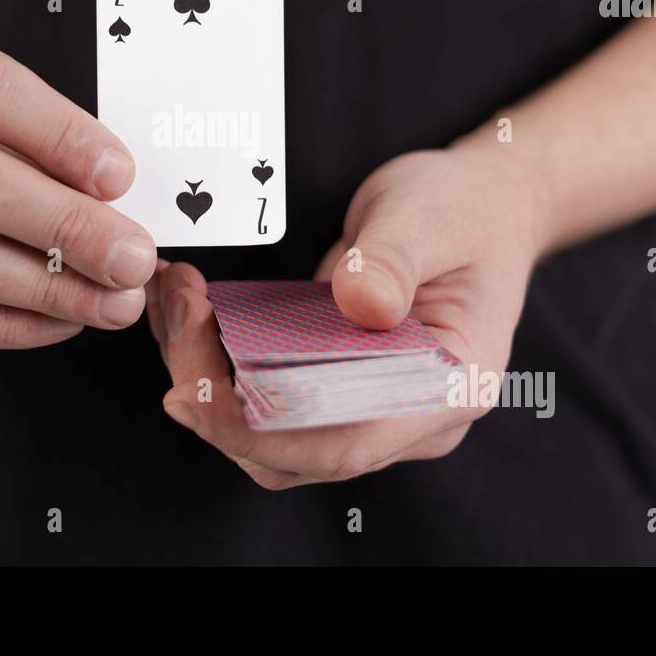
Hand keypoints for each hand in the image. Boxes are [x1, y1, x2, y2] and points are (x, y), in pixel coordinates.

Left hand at [148, 145, 547, 487]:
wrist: (478, 206)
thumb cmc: (464, 211)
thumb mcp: (430, 216)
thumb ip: (394, 259)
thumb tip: (359, 305)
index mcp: (447, 389)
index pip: (345, 446)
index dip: (261, 434)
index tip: (193, 393)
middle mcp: (405, 417)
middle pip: (292, 449)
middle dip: (216, 397)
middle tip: (178, 312)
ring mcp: (367, 407)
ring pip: (266, 434)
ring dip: (207, 377)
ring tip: (176, 299)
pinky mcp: (333, 386)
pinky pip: (264, 399)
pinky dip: (217, 361)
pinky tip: (190, 306)